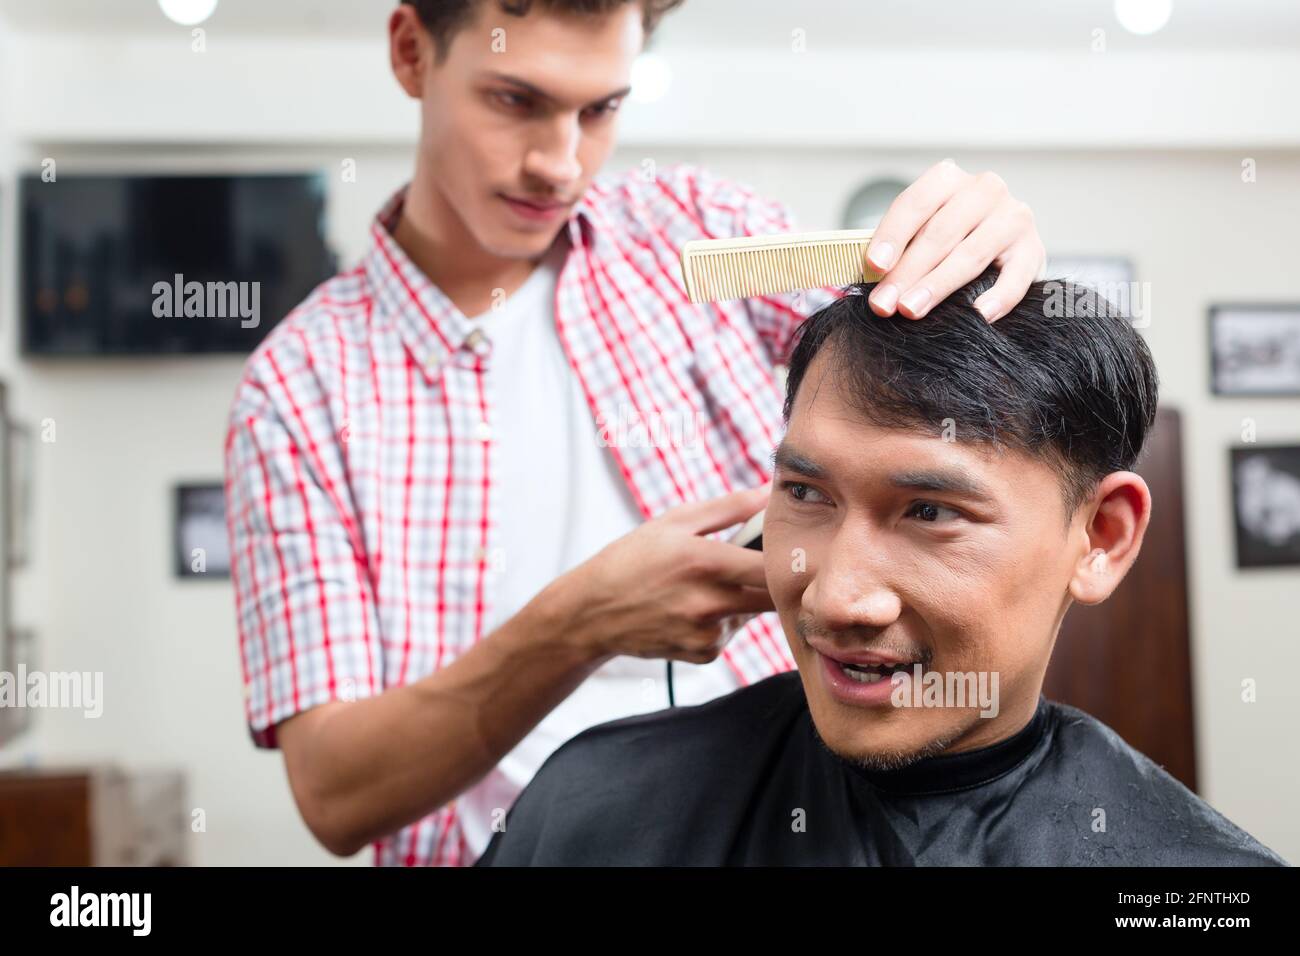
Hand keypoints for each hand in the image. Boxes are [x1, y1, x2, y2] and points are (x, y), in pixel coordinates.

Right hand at [552, 485, 775, 663]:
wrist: (592, 613)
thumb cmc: (632, 558)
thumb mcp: (674, 522)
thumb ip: (729, 507)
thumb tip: (768, 491)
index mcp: (704, 561)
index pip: (771, 565)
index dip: (788, 556)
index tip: (792, 547)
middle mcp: (709, 602)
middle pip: (773, 596)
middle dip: (773, 580)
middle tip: (757, 563)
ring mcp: (707, 632)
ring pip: (752, 613)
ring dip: (744, 598)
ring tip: (708, 585)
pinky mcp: (705, 653)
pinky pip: (731, 632)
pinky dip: (722, 619)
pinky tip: (693, 608)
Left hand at [864, 158, 1046, 322]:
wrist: (1001, 251)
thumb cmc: (947, 244)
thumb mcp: (921, 234)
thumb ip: (897, 250)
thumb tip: (869, 280)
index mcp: (948, 180)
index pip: (915, 203)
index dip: (892, 235)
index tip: (874, 266)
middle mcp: (985, 190)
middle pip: (939, 233)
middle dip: (907, 271)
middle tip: (884, 304)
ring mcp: (1013, 217)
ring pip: (971, 254)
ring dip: (938, 285)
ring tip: (912, 310)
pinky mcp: (1034, 250)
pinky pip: (1015, 277)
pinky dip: (997, 298)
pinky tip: (978, 315)